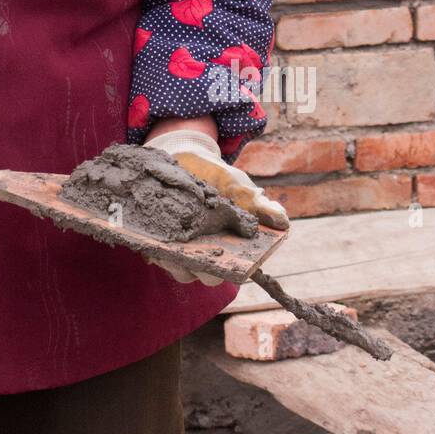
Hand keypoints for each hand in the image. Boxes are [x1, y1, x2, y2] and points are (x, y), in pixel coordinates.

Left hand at [138, 127, 288, 287]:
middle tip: (201, 259)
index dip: (238, 271)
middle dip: (205, 270)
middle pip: (209, 276)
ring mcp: (182, 250)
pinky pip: (155, 255)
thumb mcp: (238, 185)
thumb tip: (282, 222)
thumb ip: (255, 203)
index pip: (239, 270)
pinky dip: (154, 251)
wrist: (184, 157)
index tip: (234, 264)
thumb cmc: (218, 176)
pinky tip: (152, 241)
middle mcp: (208, 254)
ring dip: (177, 265)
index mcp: (232, 246)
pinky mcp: (158, 242)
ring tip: (173, 253)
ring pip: (181, 271)